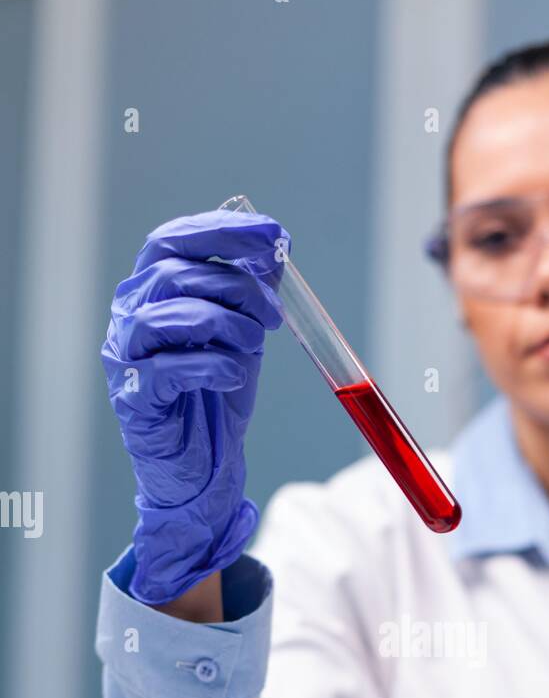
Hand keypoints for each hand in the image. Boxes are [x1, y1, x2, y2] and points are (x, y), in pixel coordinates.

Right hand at [101, 209, 287, 603]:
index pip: (175, 240)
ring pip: (169, 314)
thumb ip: (250, 294)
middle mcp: (129, 315)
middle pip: (175, 273)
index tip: (273, 234)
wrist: (200, 466)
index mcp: (151, 291)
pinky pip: (170, 368)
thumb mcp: (242, 336)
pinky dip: (213, 366)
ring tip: (254, 345)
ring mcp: (125, 356)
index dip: (223, 230)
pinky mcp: (134, 398)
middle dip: (236, 285)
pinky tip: (234, 376)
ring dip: (226, 323)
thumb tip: (275, 250)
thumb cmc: (215, 396)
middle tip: (274, 313)